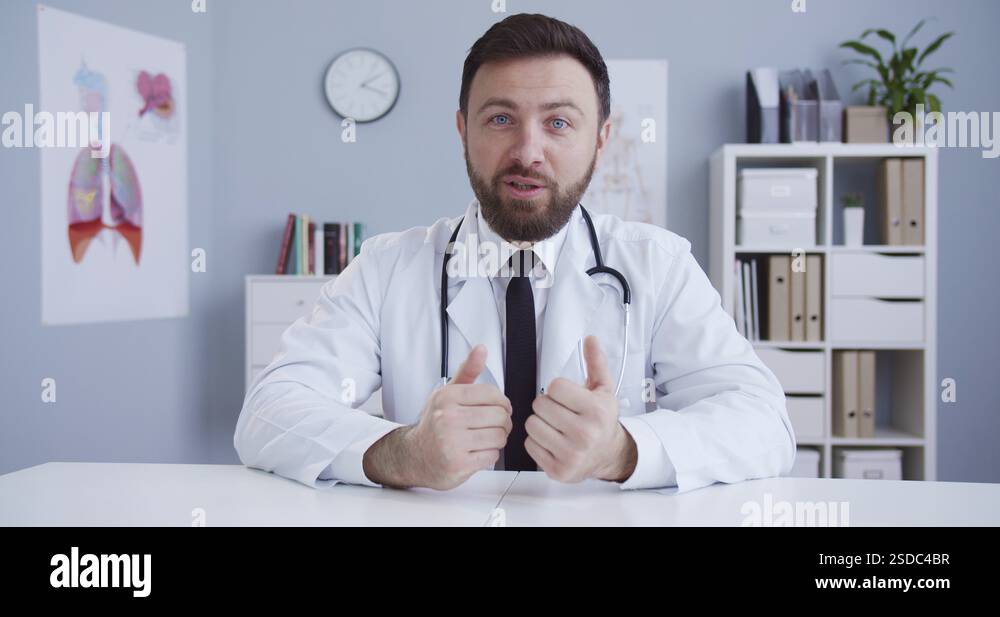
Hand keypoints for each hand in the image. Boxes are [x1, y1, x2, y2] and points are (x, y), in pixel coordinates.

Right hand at [401, 344, 512, 489]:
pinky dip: (490, 454)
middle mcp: (448, 418)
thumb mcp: (447, 393)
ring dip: (498, 438)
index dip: (502, 402)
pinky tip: (478, 451)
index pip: (492, 394)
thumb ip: (467, 370)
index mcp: (447, 397)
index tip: (499, 407)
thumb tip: (481, 349)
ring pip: (499, 436)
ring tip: (487, 437)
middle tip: (496, 424)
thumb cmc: (434, 423)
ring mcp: (452, 442)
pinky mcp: (459, 464)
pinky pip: (492, 456)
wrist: (414, 455)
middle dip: (503, 422)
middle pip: (499, 416)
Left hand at [524, 335, 636, 482]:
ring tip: (555, 426)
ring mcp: (571, 454)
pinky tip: (552, 441)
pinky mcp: (558, 470)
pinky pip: (529, 445)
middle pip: (540, 405)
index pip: (555, 387)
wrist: (608, 454)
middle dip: (547, 406)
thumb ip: (596, 362)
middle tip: (560, 412)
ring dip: (539, 423)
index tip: (567, 397)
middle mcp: (585, 434)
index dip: (558, 389)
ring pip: (531, 425)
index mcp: (595, 411)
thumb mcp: (603, 389)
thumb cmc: (602, 420)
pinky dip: (536, 442)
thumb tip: (590, 339)